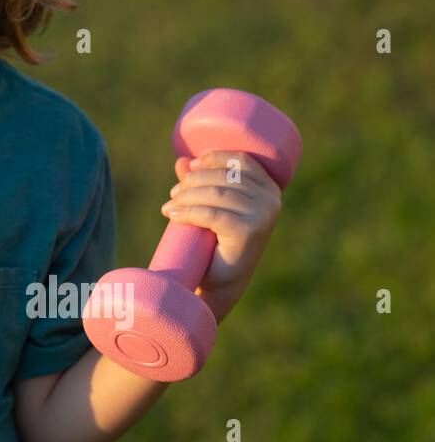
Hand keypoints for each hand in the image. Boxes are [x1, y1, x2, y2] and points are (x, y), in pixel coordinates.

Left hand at [158, 150, 283, 323]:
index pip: (241, 160)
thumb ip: (200, 183)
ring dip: (186, 197)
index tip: (190, 167)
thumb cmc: (215, 242)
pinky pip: (212, 214)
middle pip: (224, 176)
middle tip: (174, 195)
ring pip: (216, 194)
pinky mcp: (249, 232)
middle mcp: (271, 200)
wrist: (220, 282)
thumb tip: (182, 160)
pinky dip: (188, 212)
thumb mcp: (209, 206)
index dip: (212, 158)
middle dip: (192, 181)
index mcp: (268, 188)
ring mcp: (263, 216)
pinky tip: (173, 215)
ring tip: (170, 207)